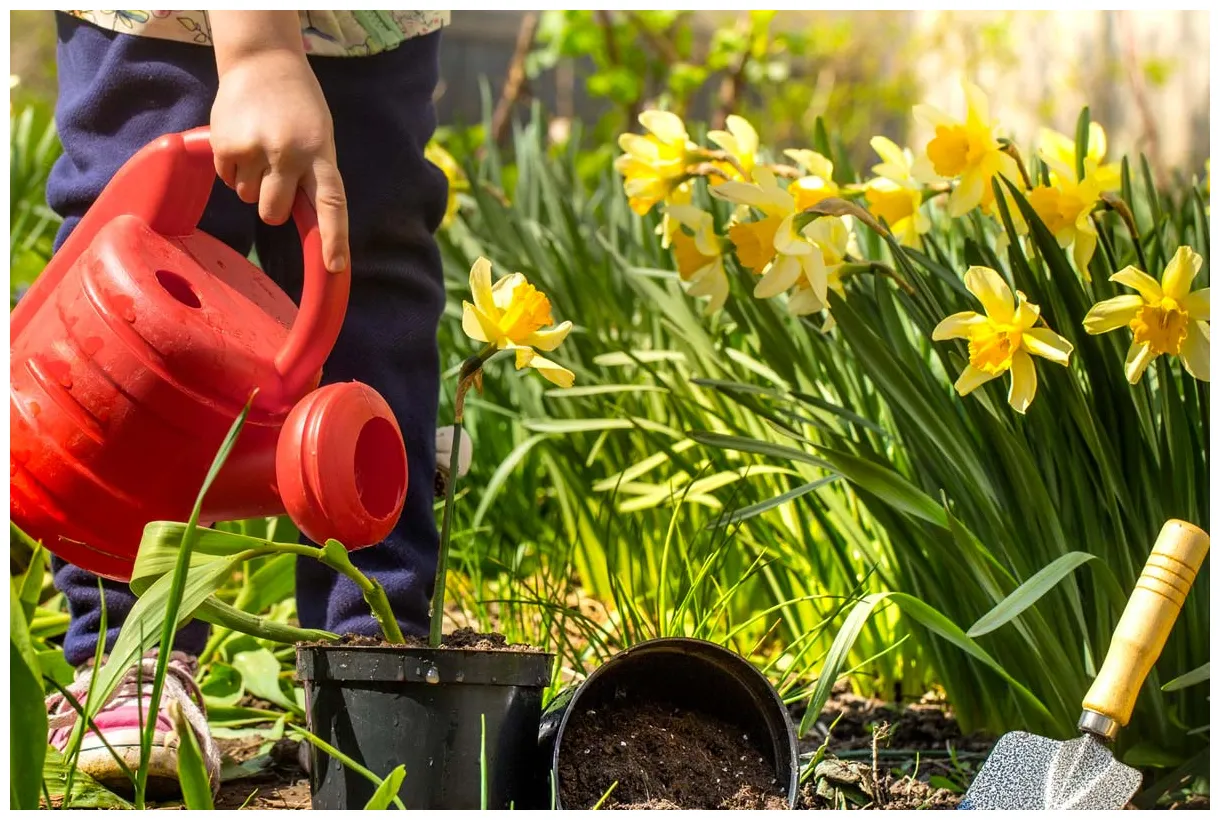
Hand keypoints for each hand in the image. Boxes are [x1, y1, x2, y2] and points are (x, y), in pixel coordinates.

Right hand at [209, 13, 348, 272]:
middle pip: (272, 213)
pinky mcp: (226, 145)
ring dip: (251, 181)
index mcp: (320, 153)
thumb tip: (309, 224)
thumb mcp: (319, 138)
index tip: (333, 267)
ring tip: (259, 147)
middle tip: (273, 179)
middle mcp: (289, 153)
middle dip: (271, 207)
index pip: (331, 204)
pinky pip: (226, 180)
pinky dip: (232, 167)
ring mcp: (255, 149)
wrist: (262, 61)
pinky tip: (242, 141)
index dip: (334, 238)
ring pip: (247, 197)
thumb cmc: (298, 107)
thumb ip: (313, 175)